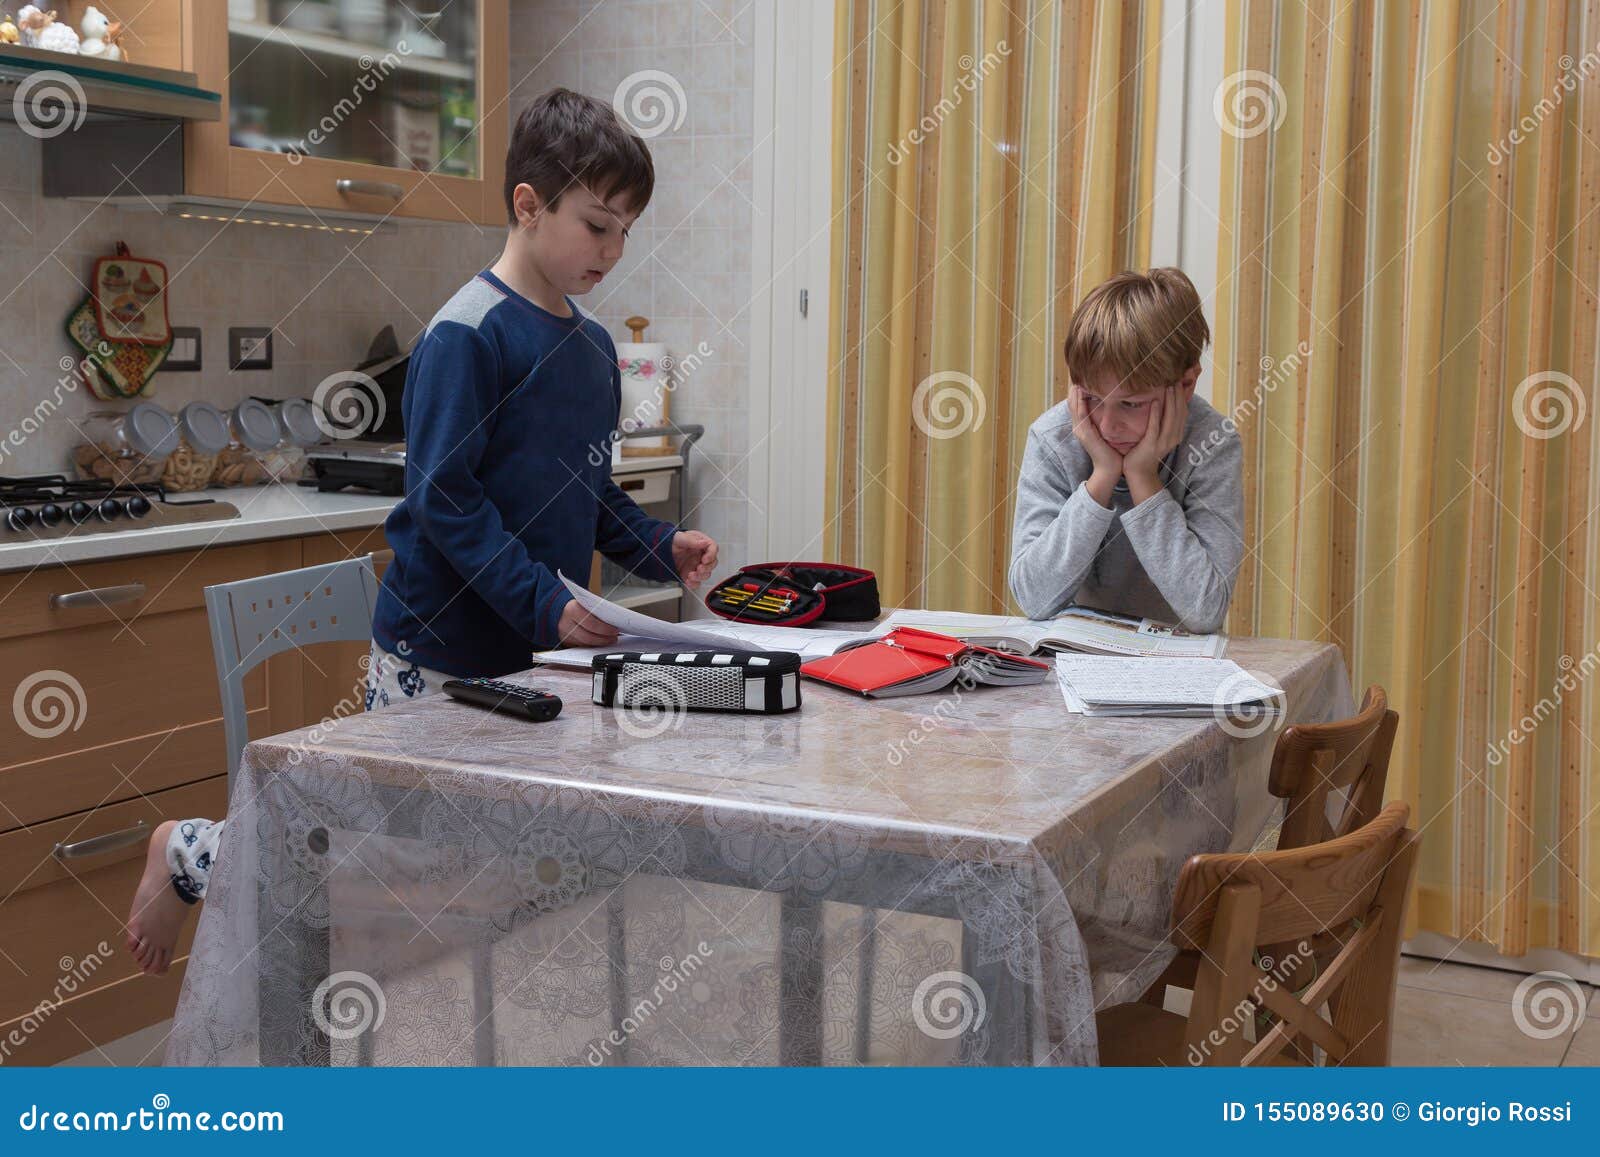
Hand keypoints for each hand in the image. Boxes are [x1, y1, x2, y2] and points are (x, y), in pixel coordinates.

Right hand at [557, 598, 618, 646]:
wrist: (560, 611)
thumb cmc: (578, 606)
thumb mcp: (587, 604)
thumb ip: (598, 611)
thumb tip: (615, 622)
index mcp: (573, 610)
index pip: (591, 623)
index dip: (605, 629)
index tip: (615, 630)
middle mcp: (566, 623)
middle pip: (588, 637)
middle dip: (604, 639)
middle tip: (614, 638)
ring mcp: (565, 635)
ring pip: (585, 644)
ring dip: (599, 643)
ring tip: (609, 640)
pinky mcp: (566, 642)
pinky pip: (581, 647)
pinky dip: (592, 645)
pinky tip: (600, 642)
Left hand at [672, 530, 718, 587]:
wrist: (664, 550)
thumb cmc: (674, 541)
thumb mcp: (681, 538)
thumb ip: (692, 540)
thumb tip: (704, 542)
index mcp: (702, 544)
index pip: (713, 548)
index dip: (711, 555)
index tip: (704, 559)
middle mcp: (702, 556)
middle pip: (712, 563)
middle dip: (707, 568)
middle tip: (699, 569)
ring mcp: (698, 566)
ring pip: (706, 574)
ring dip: (700, 577)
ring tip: (691, 575)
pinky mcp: (692, 575)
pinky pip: (697, 582)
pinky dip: (693, 584)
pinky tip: (688, 581)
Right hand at [1069, 385, 1121, 507]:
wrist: (1110, 470)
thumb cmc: (1111, 453)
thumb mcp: (1106, 434)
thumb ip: (1105, 422)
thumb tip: (1112, 409)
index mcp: (1083, 427)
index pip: (1077, 404)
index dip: (1077, 391)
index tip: (1082, 376)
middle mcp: (1079, 427)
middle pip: (1072, 402)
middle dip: (1074, 387)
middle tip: (1077, 371)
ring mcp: (1080, 430)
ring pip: (1074, 406)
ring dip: (1074, 391)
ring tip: (1077, 376)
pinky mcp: (1085, 433)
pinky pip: (1080, 413)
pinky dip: (1079, 401)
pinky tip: (1081, 391)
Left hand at [1124, 385, 1188, 502]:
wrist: (1139, 473)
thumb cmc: (1145, 452)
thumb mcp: (1158, 436)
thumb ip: (1162, 423)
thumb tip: (1163, 405)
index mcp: (1176, 434)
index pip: (1183, 411)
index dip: (1182, 396)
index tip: (1180, 381)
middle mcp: (1173, 437)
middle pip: (1179, 411)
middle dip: (1178, 394)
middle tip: (1176, 378)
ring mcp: (1163, 441)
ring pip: (1170, 417)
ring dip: (1170, 400)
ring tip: (1169, 385)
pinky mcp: (1151, 444)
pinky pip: (1155, 426)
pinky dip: (1156, 413)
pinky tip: (1156, 401)